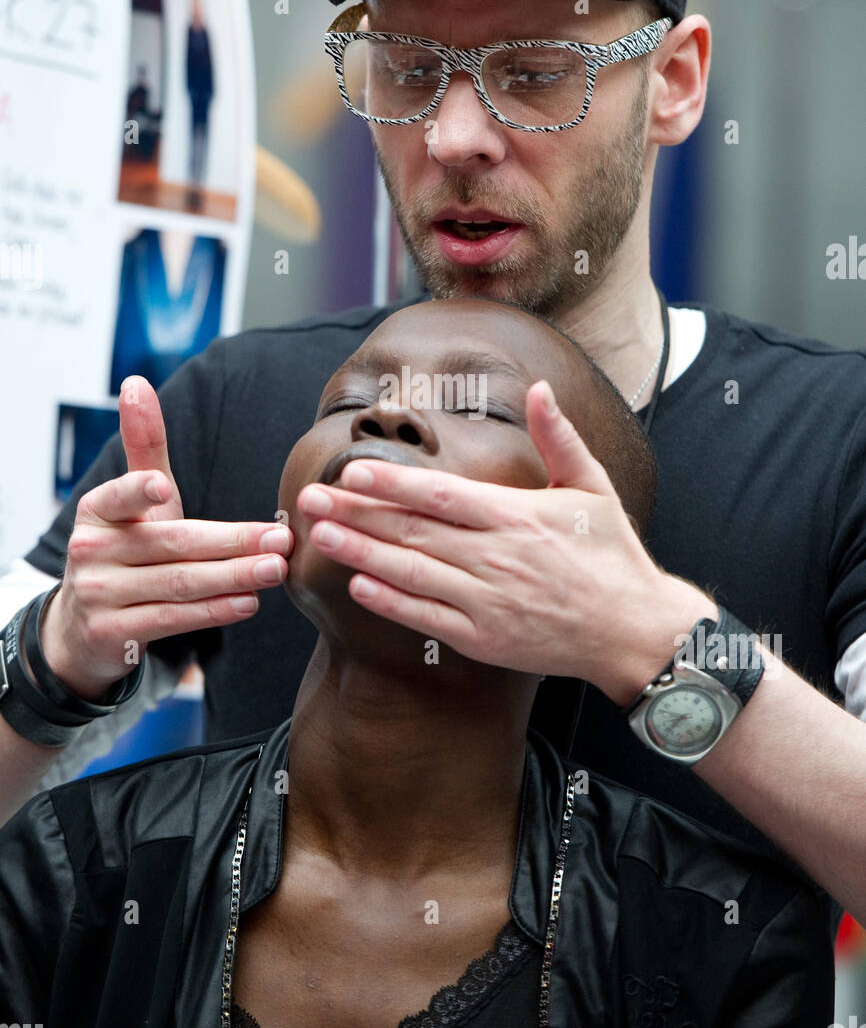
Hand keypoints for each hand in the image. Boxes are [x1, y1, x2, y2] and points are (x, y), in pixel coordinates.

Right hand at [39, 376, 291, 699]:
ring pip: (178, 584)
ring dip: (232, 577)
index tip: (160, 485)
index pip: (120, 497)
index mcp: (97, 510)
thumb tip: (137, 383)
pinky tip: (248, 602)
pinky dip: (214, 611)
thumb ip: (143, 445)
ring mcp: (100, 596)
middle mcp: (91, 551)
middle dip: (231, 542)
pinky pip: (173, 620)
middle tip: (280, 538)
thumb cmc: (126, 549)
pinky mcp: (115, 634)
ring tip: (275, 569)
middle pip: (172, 543)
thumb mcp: (131, 500)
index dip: (138, 491)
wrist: (85, 625)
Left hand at [297, 381, 710, 700]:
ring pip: (411, 574)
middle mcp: (496, 559)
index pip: (442, 495)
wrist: (633, 631)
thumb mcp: (593, 488)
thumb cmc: (611, 555)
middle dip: (356, 514)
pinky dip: (390, 603)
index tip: (351, 470)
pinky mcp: (485, 639)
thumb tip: (541, 388)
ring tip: (320, 536)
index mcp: (518, 517)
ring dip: (360, 555)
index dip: (392, 484)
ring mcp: (487, 602)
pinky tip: (357, 587)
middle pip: (413, 532)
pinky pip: (427, 620)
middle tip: (310, 499)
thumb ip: (559, 437)